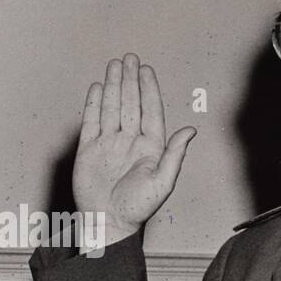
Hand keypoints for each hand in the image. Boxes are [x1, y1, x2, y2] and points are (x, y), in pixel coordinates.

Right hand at [72, 54, 196, 246]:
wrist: (107, 222)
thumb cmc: (137, 208)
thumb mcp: (162, 182)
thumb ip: (175, 154)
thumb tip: (191, 130)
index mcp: (150, 147)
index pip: (150, 111)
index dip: (148, 89)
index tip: (146, 70)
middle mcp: (129, 141)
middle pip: (130, 104)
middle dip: (130, 80)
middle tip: (129, 58)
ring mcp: (108, 144)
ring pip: (112, 107)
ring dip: (114, 86)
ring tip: (115, 65)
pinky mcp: (89, 150)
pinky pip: (92, 121)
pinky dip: (95, 103)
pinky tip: (99, 88)